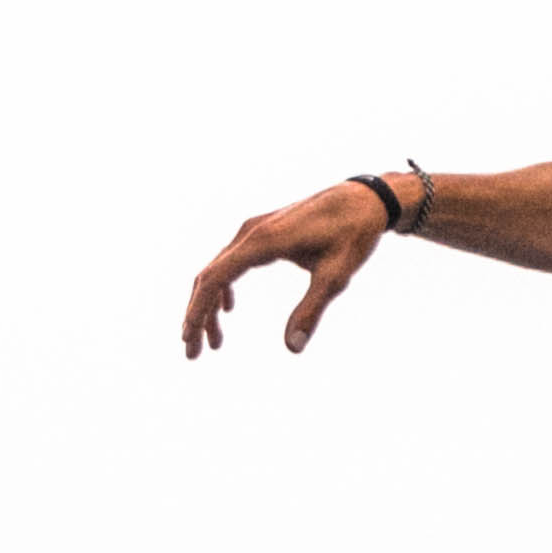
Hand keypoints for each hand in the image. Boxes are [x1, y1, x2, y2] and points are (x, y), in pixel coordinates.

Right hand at [179, 180, 398, 355]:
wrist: (363, 200)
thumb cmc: (352, 235)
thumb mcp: (335, 276)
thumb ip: (311, 311)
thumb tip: (292, 348)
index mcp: (263, 241)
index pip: (215, 278)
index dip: (197, 311)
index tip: (188, 340)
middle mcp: (250, 232)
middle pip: (209, 277)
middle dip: (197, 316)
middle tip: (192, 352)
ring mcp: (253, 230)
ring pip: (218, 270)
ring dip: (210, 306)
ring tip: (215, 343)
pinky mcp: (262, 232)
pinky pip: (232, 262)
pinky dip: (224, 287)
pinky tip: (229, 309)